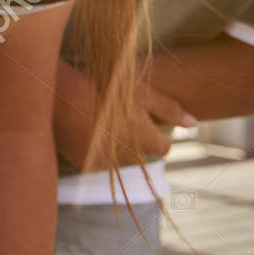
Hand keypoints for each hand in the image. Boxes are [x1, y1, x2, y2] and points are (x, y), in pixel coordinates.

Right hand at [56, 61, 192, 167]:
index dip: (154, 130)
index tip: (140, 116)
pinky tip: (83, 127)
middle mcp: (131, 159)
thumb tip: (194, 124)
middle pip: (141, 153)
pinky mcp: (85, 164)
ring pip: (119, 157)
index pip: (163, 146)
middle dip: (134, 139)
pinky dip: (94, 148)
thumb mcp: (141, 93)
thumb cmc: (104, 90)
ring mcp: (107, 164)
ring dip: (115, 144)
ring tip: (98, 119)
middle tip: (117, 114)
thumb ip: (169, 110)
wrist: (59, 97)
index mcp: (149, 142)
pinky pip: (97, 159)